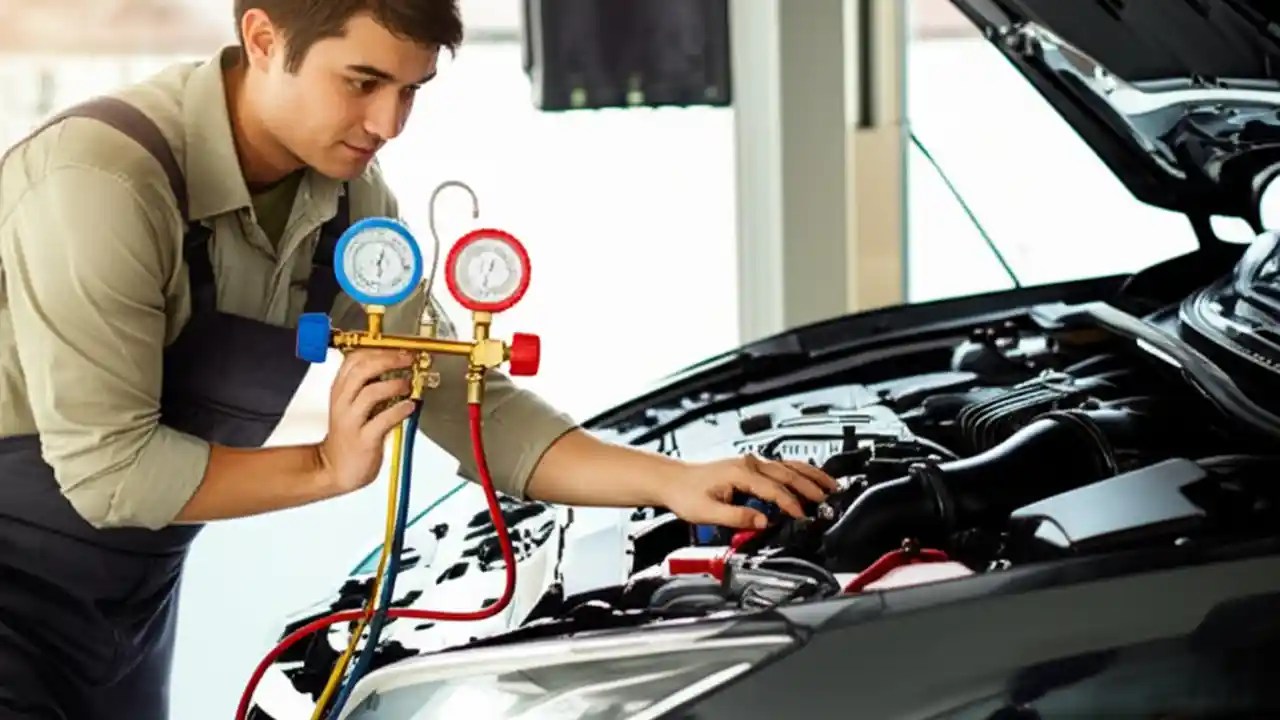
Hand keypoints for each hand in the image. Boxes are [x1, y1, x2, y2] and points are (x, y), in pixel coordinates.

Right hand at [316, 349, 416, 494]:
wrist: (334, 469)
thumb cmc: (348, 436)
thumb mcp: (351, 405)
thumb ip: (368, 386)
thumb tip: (395, 367)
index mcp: (340, 391)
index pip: (354, 359)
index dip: (378, 350)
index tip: (398, 349)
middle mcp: (343, 403)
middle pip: (361, 371)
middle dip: (388, 360)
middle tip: (407, 359)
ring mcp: (352, 421)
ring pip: (370, 392)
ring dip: (394, 385)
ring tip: (407, 385)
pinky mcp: (364, 440)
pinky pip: (382, 420)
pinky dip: (399, 410)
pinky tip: (409, 406)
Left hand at [661, 455, 838, 528]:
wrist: (672, 481)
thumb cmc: (686, 494)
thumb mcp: (708, 512)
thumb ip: (737, 517)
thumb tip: (762, 521)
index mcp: (740, 473)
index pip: (774, 489)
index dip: (790, 503)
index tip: (803, 515)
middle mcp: (748, 464)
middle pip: (787, 472)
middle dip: (810, 485)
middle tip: (829, 497)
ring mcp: (750, 463)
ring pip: (787, 465)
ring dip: (809, 474)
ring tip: (829, 484)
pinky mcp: (749, 466)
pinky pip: (780, 466)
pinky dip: (798, 471)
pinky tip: (807, 476)